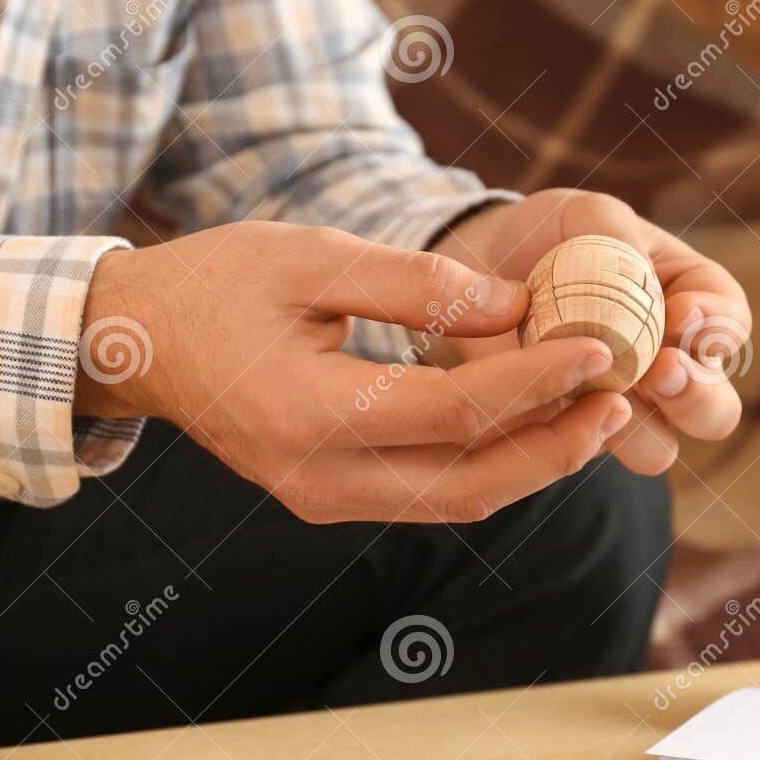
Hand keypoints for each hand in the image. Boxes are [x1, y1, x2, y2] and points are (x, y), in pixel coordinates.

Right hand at [75, 222, 630, 522]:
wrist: (138, 342)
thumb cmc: (216, 284)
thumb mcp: (310, 258)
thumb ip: (414, 284)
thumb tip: (518, 307)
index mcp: (305, 413)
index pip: (451, 413)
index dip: (534, 383)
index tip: (599, 348)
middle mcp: (317, 479)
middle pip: (468, 482)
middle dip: (555, 446)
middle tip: (621, 400)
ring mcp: (323, 501)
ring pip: (457, 501)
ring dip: (533, 464)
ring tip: (595, 414)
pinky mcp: (332, 500)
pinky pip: (431, 495)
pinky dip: (492, 465)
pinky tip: (536, 425)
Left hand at [431, 189, 748, 473]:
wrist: (487, 269)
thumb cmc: (554, 235)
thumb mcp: (584, 215)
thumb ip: (612, 230)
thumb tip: (632, 265)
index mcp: (693, 303)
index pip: (730, 324)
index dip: (717, 327)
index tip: (680, 313)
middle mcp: (671, 366)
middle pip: (716, 411)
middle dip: (696, 397)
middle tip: (660, 372)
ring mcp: (627, 409)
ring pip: (659, 448)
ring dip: (640, 432)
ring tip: (605, 396)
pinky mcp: (577, 432)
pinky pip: (589, 453)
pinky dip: (574, 435)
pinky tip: (551, 405)